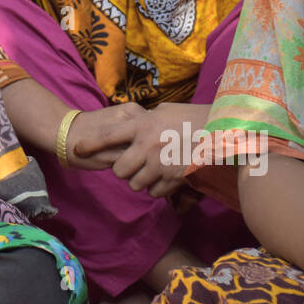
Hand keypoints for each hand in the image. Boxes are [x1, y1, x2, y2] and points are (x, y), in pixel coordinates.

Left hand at [74, 101, 208, 197]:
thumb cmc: (196, 117)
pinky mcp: (173, 179)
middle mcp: (147, 146)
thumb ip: (147, 118)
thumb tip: (134, 121)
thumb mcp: (167, 110)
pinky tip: (167, 177)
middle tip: (134, 164)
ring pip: (135, 184)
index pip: (108, 135)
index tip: (77, 149)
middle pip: (118, 170)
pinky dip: (158, 188)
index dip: (90, 144)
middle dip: (123, 170)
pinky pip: (154, 192)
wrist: (225, 133)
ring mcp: (160, 164)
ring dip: (141, 180)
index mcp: (144, 125)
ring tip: (153, 169)